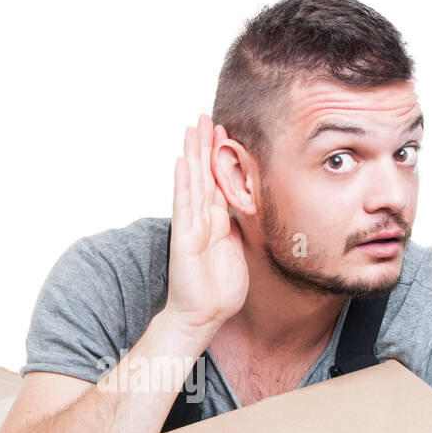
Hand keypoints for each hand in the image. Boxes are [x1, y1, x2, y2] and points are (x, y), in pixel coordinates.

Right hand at [165, 114, 248, 337]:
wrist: (204, 316)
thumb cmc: (220, 290)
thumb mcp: (239, 250)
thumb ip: (239, 228)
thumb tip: (251, 209)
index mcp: (216, 222)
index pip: (217, 181)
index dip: (219, 156)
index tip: (223, 130)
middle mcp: (201, 219)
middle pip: (203, 174)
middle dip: (204, 145)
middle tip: (204, 116)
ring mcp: (191, 226)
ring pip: (192, 182)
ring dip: (192, 154)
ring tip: (191, 128)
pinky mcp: (184, 238)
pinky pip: (183, 206)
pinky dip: (182, 183)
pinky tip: (180, 162)